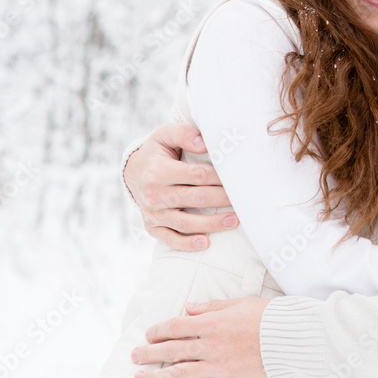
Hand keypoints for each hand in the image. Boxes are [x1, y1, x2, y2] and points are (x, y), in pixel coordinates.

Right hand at [125, 122, 237, 250]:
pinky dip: (187, 244)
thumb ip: (184, 134)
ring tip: (234, 221)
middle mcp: (153, 193)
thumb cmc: (157, 151)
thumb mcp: (165, 134)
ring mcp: (152, 212)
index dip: (219, 177)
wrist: (133, 171)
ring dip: (212, 224)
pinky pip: (169, 239)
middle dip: (222, 199)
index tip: (237, 178)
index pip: (196, 175)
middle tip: (243, 199)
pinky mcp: (151, 226)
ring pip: (185, 222)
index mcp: (158, 170)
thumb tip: (204, 143)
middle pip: (196, 199)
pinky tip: (205, 243)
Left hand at [132, 298, 272, 377]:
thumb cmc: (270, 316)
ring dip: (156, 377)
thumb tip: (188, 308)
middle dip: (149, 353)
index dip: (159, 330)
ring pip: (179, 373)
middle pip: (172, 350)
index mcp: (213, 322)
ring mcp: (219, 367)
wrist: (295, 339)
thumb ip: (212, 306)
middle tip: (134, 357)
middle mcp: (211, 345)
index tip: (148, 334)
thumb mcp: (241, 303)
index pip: (176, 326)